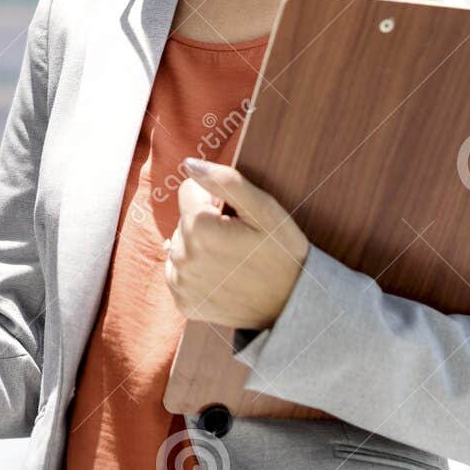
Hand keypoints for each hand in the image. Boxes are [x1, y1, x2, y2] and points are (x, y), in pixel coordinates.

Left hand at [165, 158, 309, 329]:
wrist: (291, 305)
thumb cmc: (282, 253)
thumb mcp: (265, 210)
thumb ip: (225, 181)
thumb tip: (188, 164)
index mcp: (200, 228)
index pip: (188, 191)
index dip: (214, 199)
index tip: (235, 217)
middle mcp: (183, 256)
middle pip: (183, 219)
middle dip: (205, 222)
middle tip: (237, 240)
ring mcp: (182, 283)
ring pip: (179, 245)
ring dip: (199, 246)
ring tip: (231, 260)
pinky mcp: (184, 303)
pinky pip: (179, 273)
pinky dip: (195, 272)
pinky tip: (221, 277)